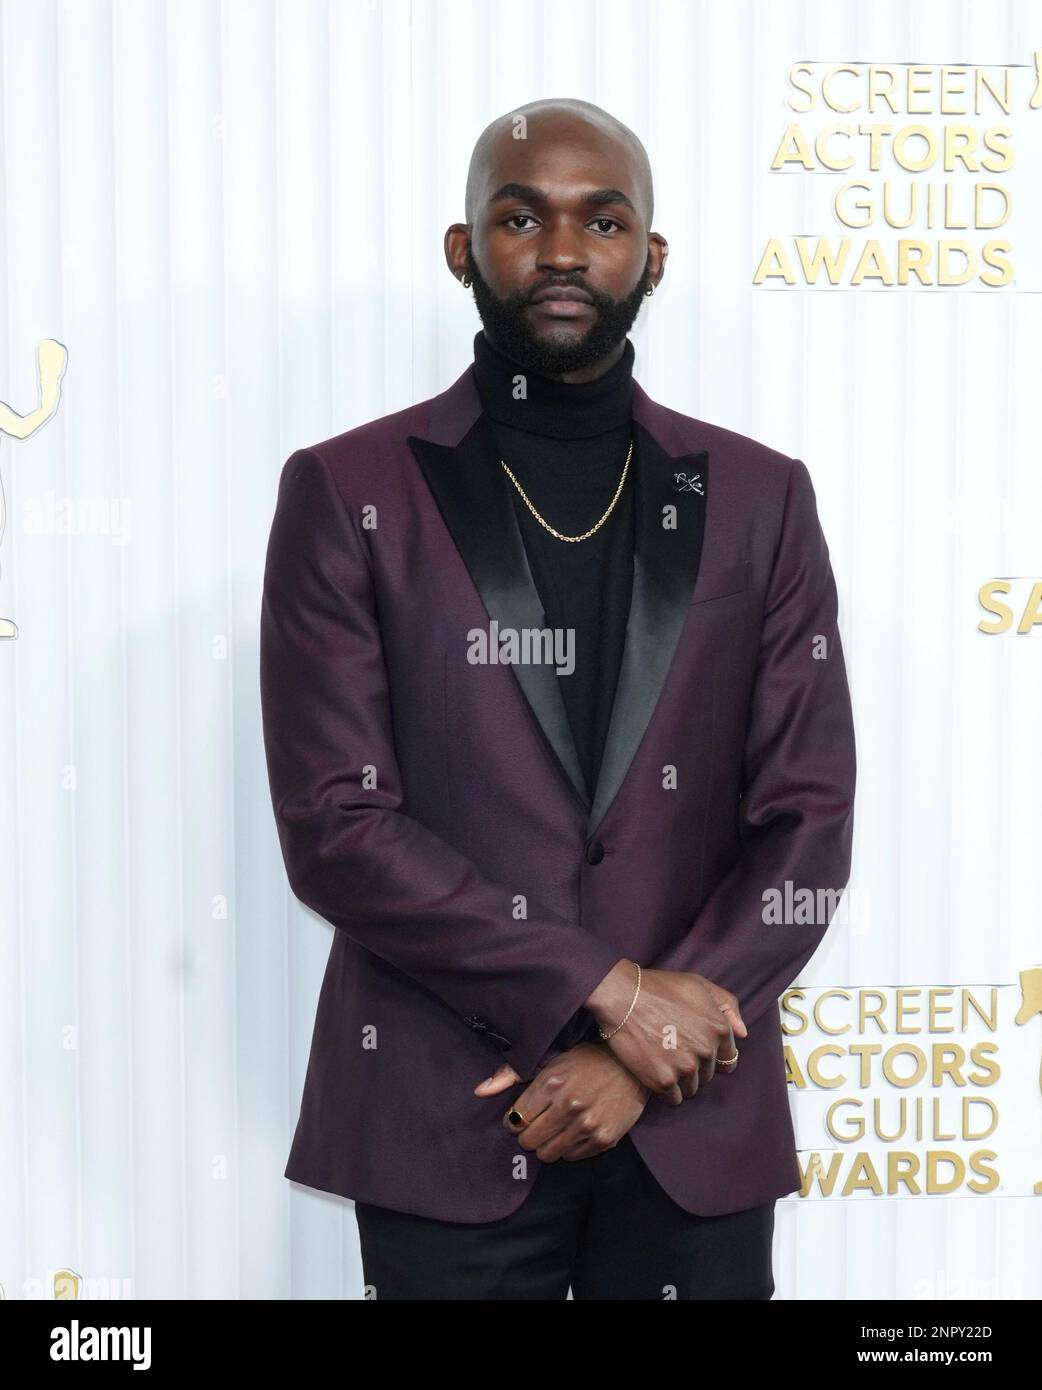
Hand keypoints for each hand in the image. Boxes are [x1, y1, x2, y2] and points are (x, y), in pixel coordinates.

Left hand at [487, 1041, 650, 1161]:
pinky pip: (572, 1157)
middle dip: (527, 1135)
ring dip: (546, 1145)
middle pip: (529, 1142)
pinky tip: (572, 1132)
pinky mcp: (604, 1139)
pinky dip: (568, 1149)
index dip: (514, 1121)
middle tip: (535, 1125)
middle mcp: (568, 1106)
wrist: (631, 1068)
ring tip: (553, 1130)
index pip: (515, 1120)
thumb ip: (511, 1074)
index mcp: (551, 1084)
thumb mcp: (549, 1060)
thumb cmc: (586, 1061)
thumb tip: (480, 1091)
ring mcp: (587, 1125)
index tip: (519, 1117)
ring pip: (548, 1154)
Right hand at [586, 962, 746, 1106]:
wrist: (621, 996)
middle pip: (708, 1075)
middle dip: (694, 1066)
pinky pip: (674, 1099)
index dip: (711, 1055)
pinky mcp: (663, 1080)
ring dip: (680, 1081)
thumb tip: (743, 1033)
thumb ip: (726, 1005)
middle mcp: (706, 1050)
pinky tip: (655, 1073)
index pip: (727, 1058)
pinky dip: (666, 1091)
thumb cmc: (659, 987)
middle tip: (673, 1051)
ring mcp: (685, 1067)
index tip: (695, 1050)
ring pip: (692, 1089)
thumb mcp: (698, 985)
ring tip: (663, 1062)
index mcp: (719, 1028)